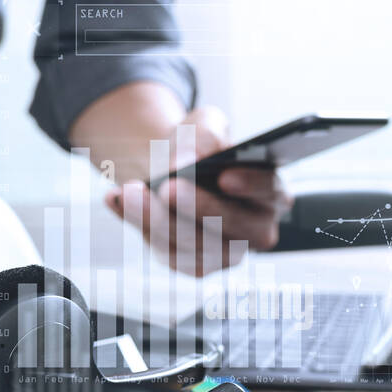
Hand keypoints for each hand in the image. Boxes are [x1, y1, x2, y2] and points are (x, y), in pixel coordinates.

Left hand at [104, 106, 292, 275]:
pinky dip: (142, 226)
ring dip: (160, 220)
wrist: (167, 168)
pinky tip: (120, 200)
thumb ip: (202, 137)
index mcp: (270, 191)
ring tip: (131, 193)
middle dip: (200, 208)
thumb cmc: (196, 148)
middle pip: (235, 227)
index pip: (271, 191)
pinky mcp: (198, 265)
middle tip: (168, 187)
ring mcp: (229, 252)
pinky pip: (171, 255)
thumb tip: (185, 164)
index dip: (251, 185)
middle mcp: (257, 228)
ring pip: (197, 247)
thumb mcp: (202, 125)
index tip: (225, 176)